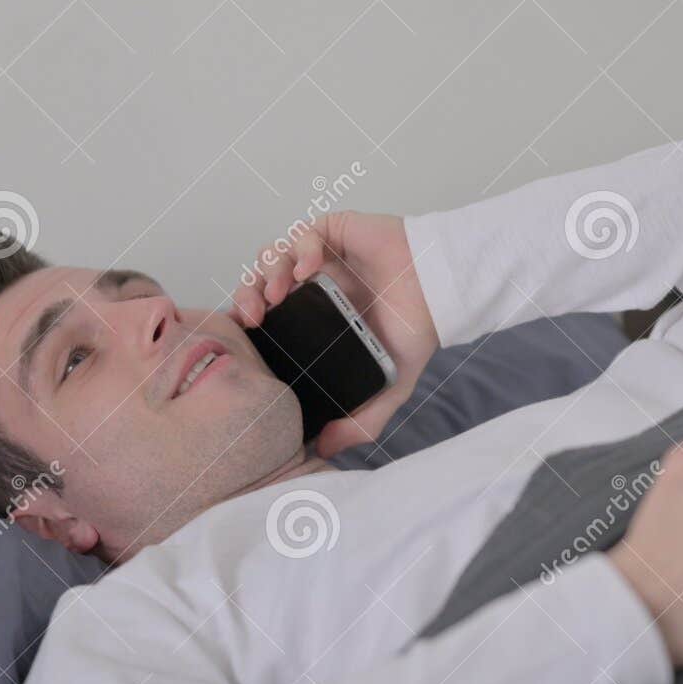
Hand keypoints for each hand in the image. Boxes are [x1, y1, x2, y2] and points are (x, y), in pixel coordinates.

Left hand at [230, 211, 439, 457]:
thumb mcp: (389, 387)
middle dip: (249, 295)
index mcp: (316, 318)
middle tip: (253, 316)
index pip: (266, 315)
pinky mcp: (336, 232)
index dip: (246, 320)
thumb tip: (324, 452)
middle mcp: (315, 287)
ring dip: (269, 271)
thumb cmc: (417, 331)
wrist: (443, 293)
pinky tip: (310, 267)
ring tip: (280, 292)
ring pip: (275, 255)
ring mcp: (325, 257)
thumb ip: (360, 422)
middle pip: (261, 283)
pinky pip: (304, 232)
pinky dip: (300, 246)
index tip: (239, 337)